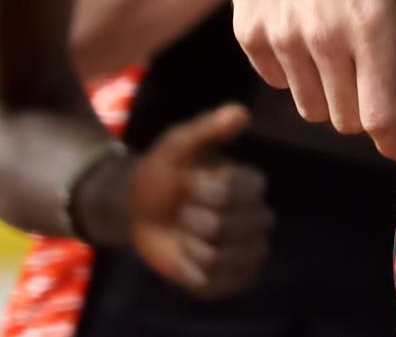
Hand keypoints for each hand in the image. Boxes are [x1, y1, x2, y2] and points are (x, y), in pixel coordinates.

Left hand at [127, 103, 273, 299]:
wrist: (138, 210)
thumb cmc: (162, 172)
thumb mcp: (177, 144)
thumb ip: (207, 128)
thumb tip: (241, 111)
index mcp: (251, 184)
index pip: (235, 194)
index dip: (204, 191)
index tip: (190, 182)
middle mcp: (257, 218)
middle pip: (226, 229)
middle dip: (193, 220)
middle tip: (185, 211)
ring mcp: (246, 252)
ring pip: (218, 259)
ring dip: (189, 246)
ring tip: (186, 234)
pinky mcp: (230, 281)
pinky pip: (211, 284)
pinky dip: (188, 270)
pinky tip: (186, 256)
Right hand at [225, 0, 395, 158]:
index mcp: (370, 23)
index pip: (379, 114)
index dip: (394, 142)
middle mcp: (324, 38)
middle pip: (344, 120)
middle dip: (364, 113)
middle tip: (371, 85)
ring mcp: (281, 39)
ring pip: (310, 107)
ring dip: (329, 94)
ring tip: (336, 50)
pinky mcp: (249, 35)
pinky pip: (278, 82)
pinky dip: (295, 73)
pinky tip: (302, 32)